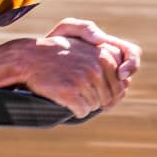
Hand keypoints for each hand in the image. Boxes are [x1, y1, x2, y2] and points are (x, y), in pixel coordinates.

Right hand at [17, 19, 141, 116]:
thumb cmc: (58, 52)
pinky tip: (66, 100)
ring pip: (96, 106)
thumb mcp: (87, 45)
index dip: (109, 93)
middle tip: (81, 93)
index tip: (95, 90)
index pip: (121, 86)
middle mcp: (97, 65)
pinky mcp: (70, 91)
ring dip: (85, 104)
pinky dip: (75, 111)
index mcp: (105, 55)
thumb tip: (127, 81)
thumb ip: (110, 57)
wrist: (29, 58)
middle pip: (109, 98)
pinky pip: (83, 111)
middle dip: (97, 100)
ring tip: (71, 93)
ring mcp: (83, 78)